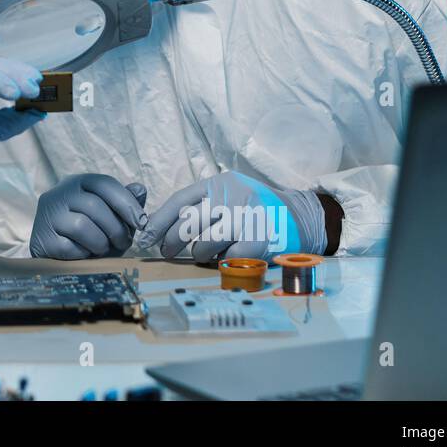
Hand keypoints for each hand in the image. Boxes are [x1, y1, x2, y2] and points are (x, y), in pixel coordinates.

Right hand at [30, 174, 147, 258]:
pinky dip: (83, 254)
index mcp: (78, 183)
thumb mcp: (111, 216)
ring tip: (103, 249)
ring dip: (100, 243)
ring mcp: (47, 215)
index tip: (142, 222)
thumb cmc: (90, 234)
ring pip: (82, 226)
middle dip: (116, 228)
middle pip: (94, 206)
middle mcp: (59, 193)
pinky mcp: (42, 238)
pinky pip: (69, 247)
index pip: (104, 183)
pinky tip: (84, 254)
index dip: (126, 202)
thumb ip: (125, 203)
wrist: (57, 256)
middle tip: (124, 243)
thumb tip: (140, 189)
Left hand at [135, 171, 325, 261]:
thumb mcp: (228, 194)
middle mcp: (233, 198)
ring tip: (207, 252)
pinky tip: (228, 255)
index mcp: (221, 184)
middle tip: (166, 251)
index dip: (159, 221)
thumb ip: (200, 204)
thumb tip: (160, 225)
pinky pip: (224, 259)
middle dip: (171, 241)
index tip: (145, 236)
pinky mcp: (256, 243)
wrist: (301, 217)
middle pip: (187, 224)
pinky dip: (221, 262)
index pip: (180, 201)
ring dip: (199, 254)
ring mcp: (246, 220)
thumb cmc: (255, 208)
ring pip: (203, 245)